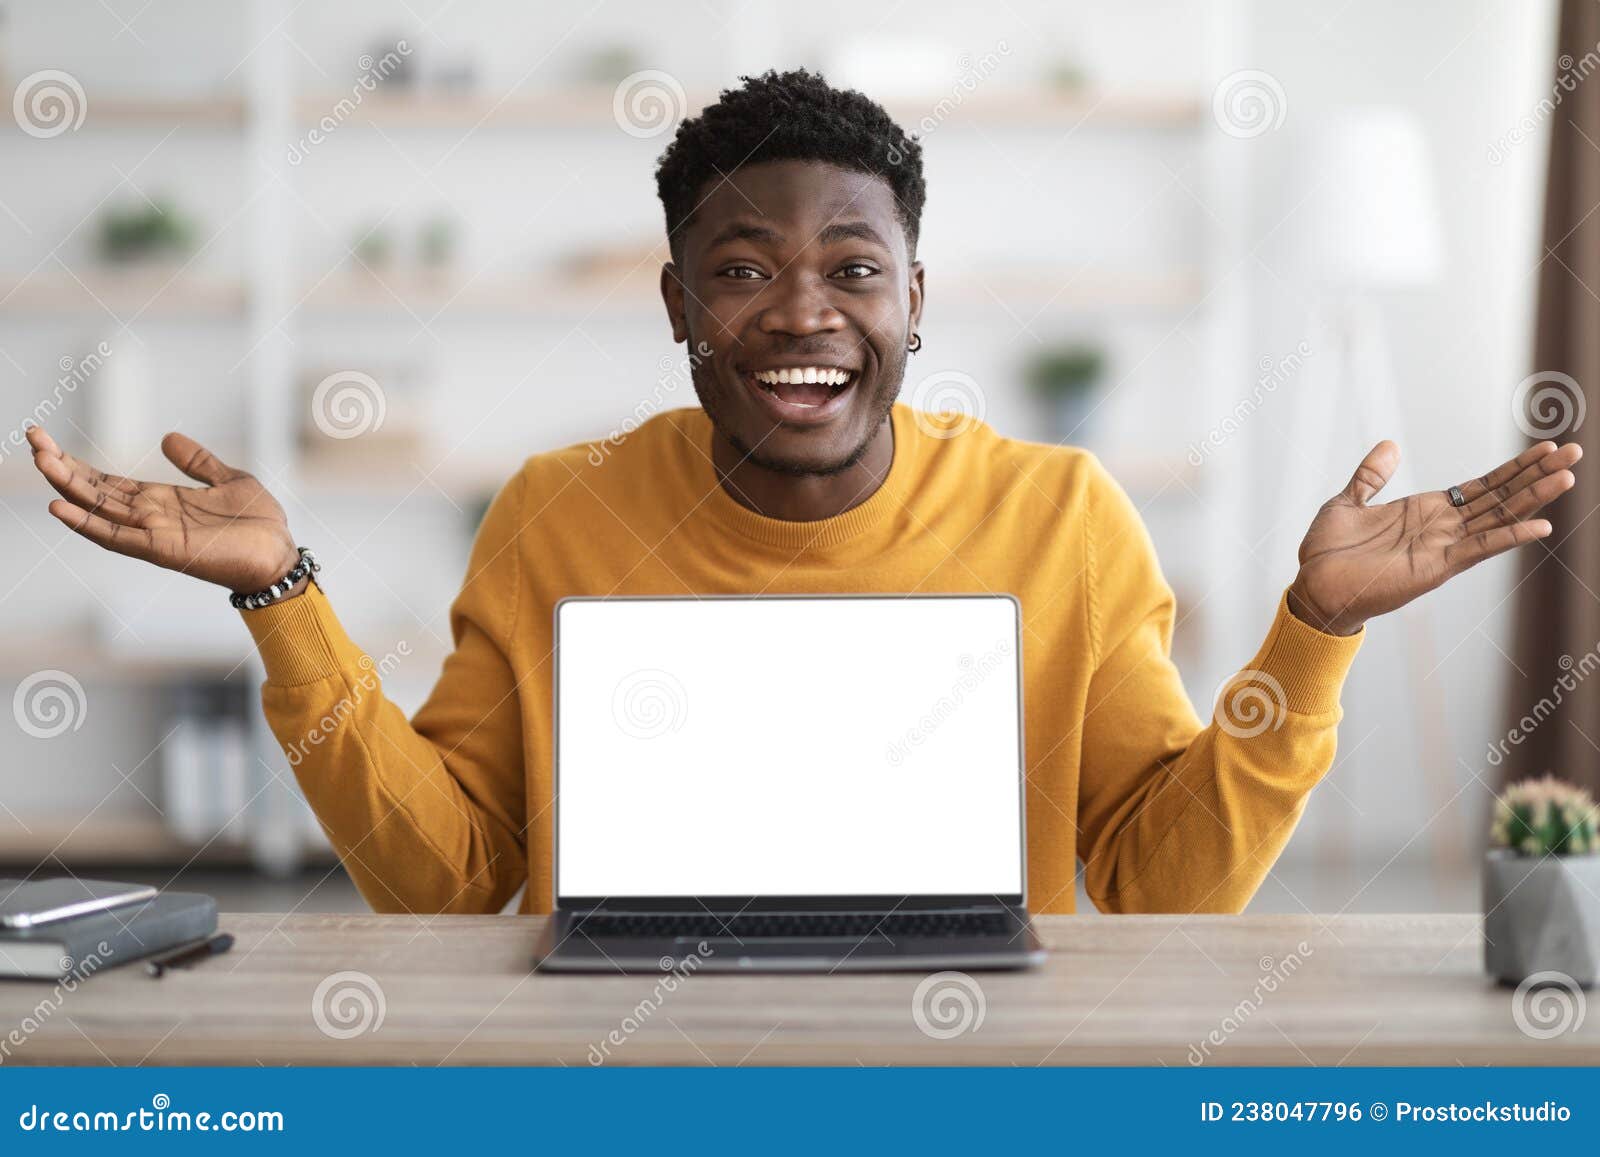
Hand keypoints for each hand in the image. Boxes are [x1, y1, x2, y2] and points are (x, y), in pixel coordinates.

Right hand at [27, 425, 299, 593]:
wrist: (281, 555)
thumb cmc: (258, 523)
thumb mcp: (228, 479)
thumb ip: (197, 462)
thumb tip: (167, 437)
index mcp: (162, 500)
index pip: (108, 482)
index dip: (78, 463)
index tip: (46, 440)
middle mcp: (150, 517)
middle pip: (95, 491)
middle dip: (62, 467)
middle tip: (32, 437)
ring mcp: (154, 533)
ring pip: (99, 509)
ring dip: (67, 488)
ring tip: (40, 461)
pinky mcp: (164, 549)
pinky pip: (118, 537)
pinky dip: (88, 524)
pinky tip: (61, 508)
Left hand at [1286, 439, 1580, 635]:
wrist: (1312, 588)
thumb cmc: (1328, 552)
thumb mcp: (1348, 502)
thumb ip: (1371, 476)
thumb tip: (1390, 444)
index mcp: (1427, 511)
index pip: (1483, 486)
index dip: (1515, 468)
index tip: (1547, 448)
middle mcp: (1443, 528)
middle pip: (1501, 497)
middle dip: (1537, 474)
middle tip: (1575, 452)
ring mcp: (1443, 548)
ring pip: (1499, 518)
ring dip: (1533, 498)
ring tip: (1568, 476)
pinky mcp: (1435, 567)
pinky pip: (1478, 548)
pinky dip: (1508, 537)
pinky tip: (1540, 525)